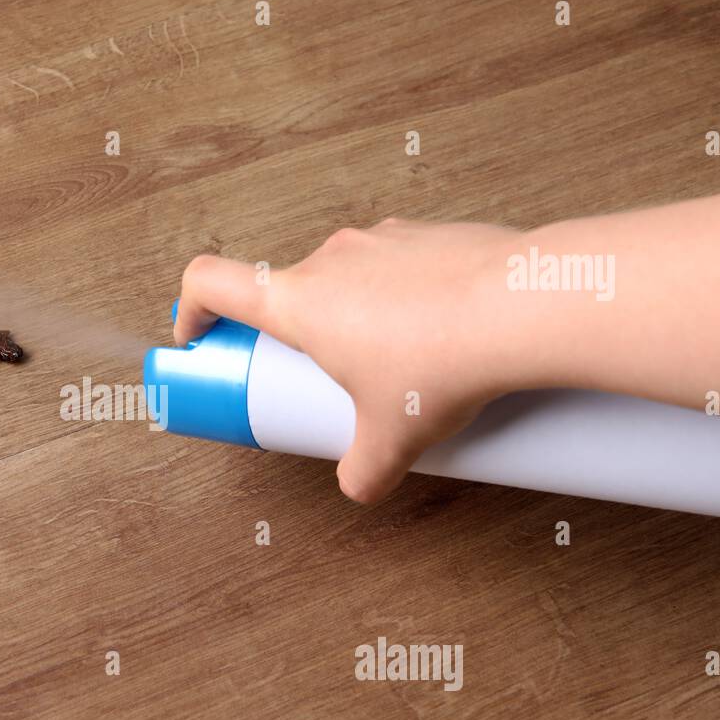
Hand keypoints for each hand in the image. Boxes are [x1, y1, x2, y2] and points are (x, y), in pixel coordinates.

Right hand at [174, 218, 521, 503]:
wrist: (527, 306)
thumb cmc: (444, 361)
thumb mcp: (393, 438)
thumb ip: (364, 470)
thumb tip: (358, 486)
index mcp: (300, 301)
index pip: (213, 281)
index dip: (193, 308)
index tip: (200, 337)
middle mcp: (332, 257)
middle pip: (288, 292)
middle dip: (297, 336)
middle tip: (323, 377)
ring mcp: (383, 239)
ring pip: (347, 277)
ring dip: (355, 316)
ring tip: (397, 363)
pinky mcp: (431, 234)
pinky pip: (399, 266)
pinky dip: (405, 298)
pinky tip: (443, 335)